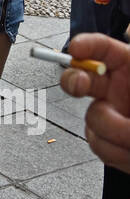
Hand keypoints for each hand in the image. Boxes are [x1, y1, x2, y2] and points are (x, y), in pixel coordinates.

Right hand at [60, 33, 129, 172]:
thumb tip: (122, 78)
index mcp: (129, 68)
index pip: (103, 49)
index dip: (87, 45)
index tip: (76, 49)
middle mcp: (115, 89)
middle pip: (81, 77)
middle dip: (75, 79)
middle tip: (80, 85)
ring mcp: (108, 113)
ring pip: (93, 118)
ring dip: (117, 131)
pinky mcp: (105, 139)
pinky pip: (99, 144)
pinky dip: (118, 152)